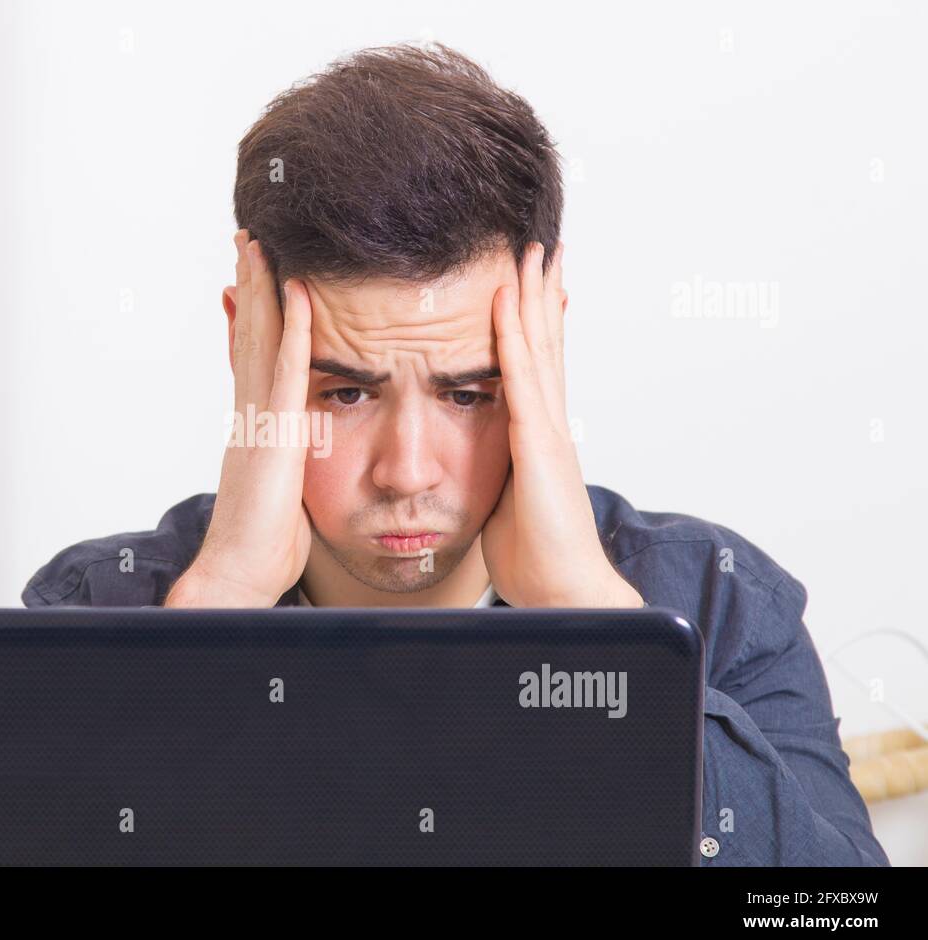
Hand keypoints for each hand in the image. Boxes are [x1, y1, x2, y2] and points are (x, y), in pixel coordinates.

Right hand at [166, 231, 313, 606]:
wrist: (237, 573)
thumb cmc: (264, 545)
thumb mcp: (282, 493)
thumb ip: (290, 466)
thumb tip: (298, 462)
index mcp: (254, 426)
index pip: (249, 358)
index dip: (248, 316)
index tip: (247, 280)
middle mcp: (249, 413)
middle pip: (247, 335)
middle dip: (248, 287)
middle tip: (247, 242)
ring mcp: (256, 418)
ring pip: (258, 339)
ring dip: (261, 289)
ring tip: (260, 245)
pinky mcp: (273, 431)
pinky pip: (285, 368)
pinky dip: (291, 327)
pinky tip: (297, 292)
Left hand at [479, 242, 642, 607]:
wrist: (562, 591)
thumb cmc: (533, 555)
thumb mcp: (505, 501)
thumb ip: (497, 472)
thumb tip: (479, 463)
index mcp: (538, 437)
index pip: (536, 366)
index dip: (535, 322)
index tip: (530, 284)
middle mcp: (549, 424)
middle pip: (545, 343)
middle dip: (542, 294)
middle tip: (540, 246)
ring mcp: (548, 430)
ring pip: (539, 348)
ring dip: (533, 297)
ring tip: (532, 252)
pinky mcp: (539, 445)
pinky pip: (521, 378)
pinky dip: (513, 336)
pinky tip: (505, 301)